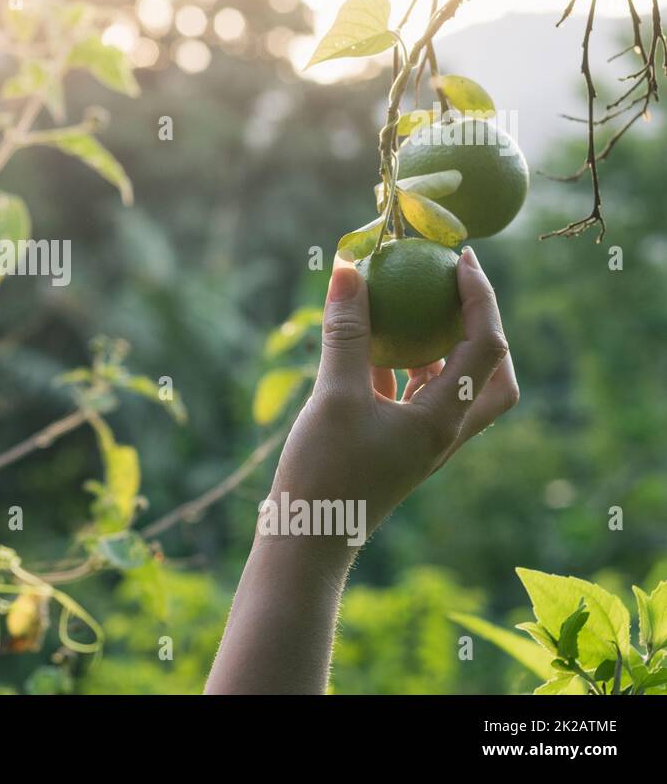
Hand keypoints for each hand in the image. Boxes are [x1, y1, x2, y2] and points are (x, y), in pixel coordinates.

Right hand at [269, 245, 519, 545]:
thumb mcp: (333, 395)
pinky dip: (404, 369)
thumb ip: (346, 332)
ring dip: (443, 348)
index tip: (461, 258)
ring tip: (417, 309)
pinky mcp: (392, 449)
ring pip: (454, 389)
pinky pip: (413, 400)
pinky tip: (373, 347)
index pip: (485, 345)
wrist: (306, 541)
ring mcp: (420, 444)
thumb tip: (348, 269)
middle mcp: (444, 433)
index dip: (479, 297)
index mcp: (445, 420)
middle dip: (484, 329)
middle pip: (493, 376)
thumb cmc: (325, 473)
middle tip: (458, 291)